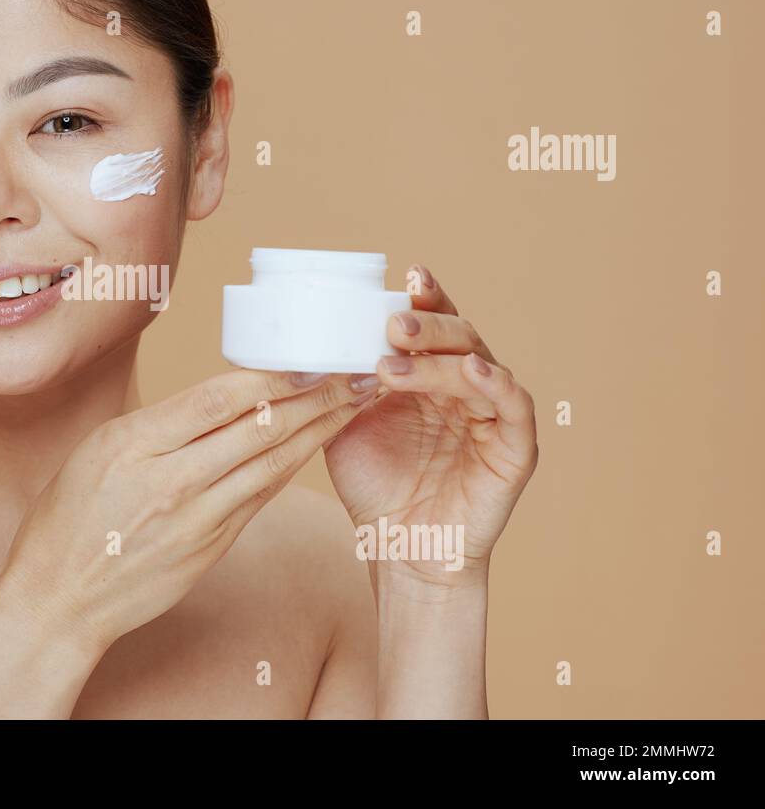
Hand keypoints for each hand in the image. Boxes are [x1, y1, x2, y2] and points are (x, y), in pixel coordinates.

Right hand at [0, 368, 374, 652]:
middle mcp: (171, 479)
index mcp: (134, 443)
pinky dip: (292, 467)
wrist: (60, 598)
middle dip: (315, 396)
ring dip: (319, 430)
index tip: (308, 356)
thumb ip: (161, 424)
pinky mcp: (212, 547)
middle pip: (259, 428)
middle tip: (354, 372)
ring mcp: (196, 518)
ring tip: (351, 403)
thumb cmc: (71, 516)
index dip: (273, 375)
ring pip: (272, 464)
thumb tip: (223, 395)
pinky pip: (261, 497)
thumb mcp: (99, 449)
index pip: (218, 398)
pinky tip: (315, 446)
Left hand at [323, 263, 538, 589]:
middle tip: (392, 322)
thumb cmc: (375, 487)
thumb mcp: (342, 426)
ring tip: (399, 354)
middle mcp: (465, 386)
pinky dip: (495, 384)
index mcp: (429, 374)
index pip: (432, 324)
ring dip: (441, 356)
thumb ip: (338, 385)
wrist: (399, 550)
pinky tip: (471, 371)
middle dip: (426, 323)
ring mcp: (492, 414)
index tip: (404, 277)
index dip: (423, 298)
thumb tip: (311, 342)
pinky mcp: (515, 448)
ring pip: (480, 363)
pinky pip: (514, 406)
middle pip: (458, 335)